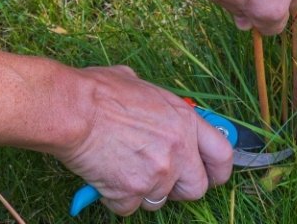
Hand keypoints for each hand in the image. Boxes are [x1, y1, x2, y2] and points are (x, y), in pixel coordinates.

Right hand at [55, 66, 234, 215]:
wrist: (73, 111)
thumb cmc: (100, 92)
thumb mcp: (142, 87)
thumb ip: (159, 107)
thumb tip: (154, 108)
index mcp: (186, 120)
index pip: (222, 154)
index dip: (220, 170)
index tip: (213, 176)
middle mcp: (179, 150)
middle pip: (197, 188)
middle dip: (180, 189)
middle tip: (162, 180)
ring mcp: (157, 173)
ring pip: (159, 201)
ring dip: (144, 192)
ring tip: (123, 169)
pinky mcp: (131, 192)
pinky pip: (129, 208)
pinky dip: (117, 199)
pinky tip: (105, 178)